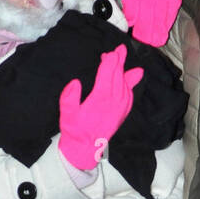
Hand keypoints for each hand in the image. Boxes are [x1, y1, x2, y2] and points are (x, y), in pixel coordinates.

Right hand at [58, 46, 142, 170]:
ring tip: (123, 57)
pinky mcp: (123, 113)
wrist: (85, 149)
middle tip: (120, 48)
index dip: (109, 63)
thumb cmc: (74, 130)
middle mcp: (113, 103)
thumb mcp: (66, 114)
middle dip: (119, 62)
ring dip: (124, 70)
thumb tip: (75, 82)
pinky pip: (129, 95)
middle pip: (118, 77)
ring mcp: (120, 108)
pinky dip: (131, 84)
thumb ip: (69, 97)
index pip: (107, 76)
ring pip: (125, 84)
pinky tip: (133, 76)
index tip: (109, 53)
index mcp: (99, 100)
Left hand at [104, 0, 181, 45]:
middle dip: (144, 34)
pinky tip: (164, 32)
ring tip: (155, 42)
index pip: (132, 15)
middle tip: (143, 43)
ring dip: (157, 33)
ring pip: (160, 21)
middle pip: (146, 22)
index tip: (131, 29)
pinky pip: (171, 15)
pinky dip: (167, 24)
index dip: (131, 24)